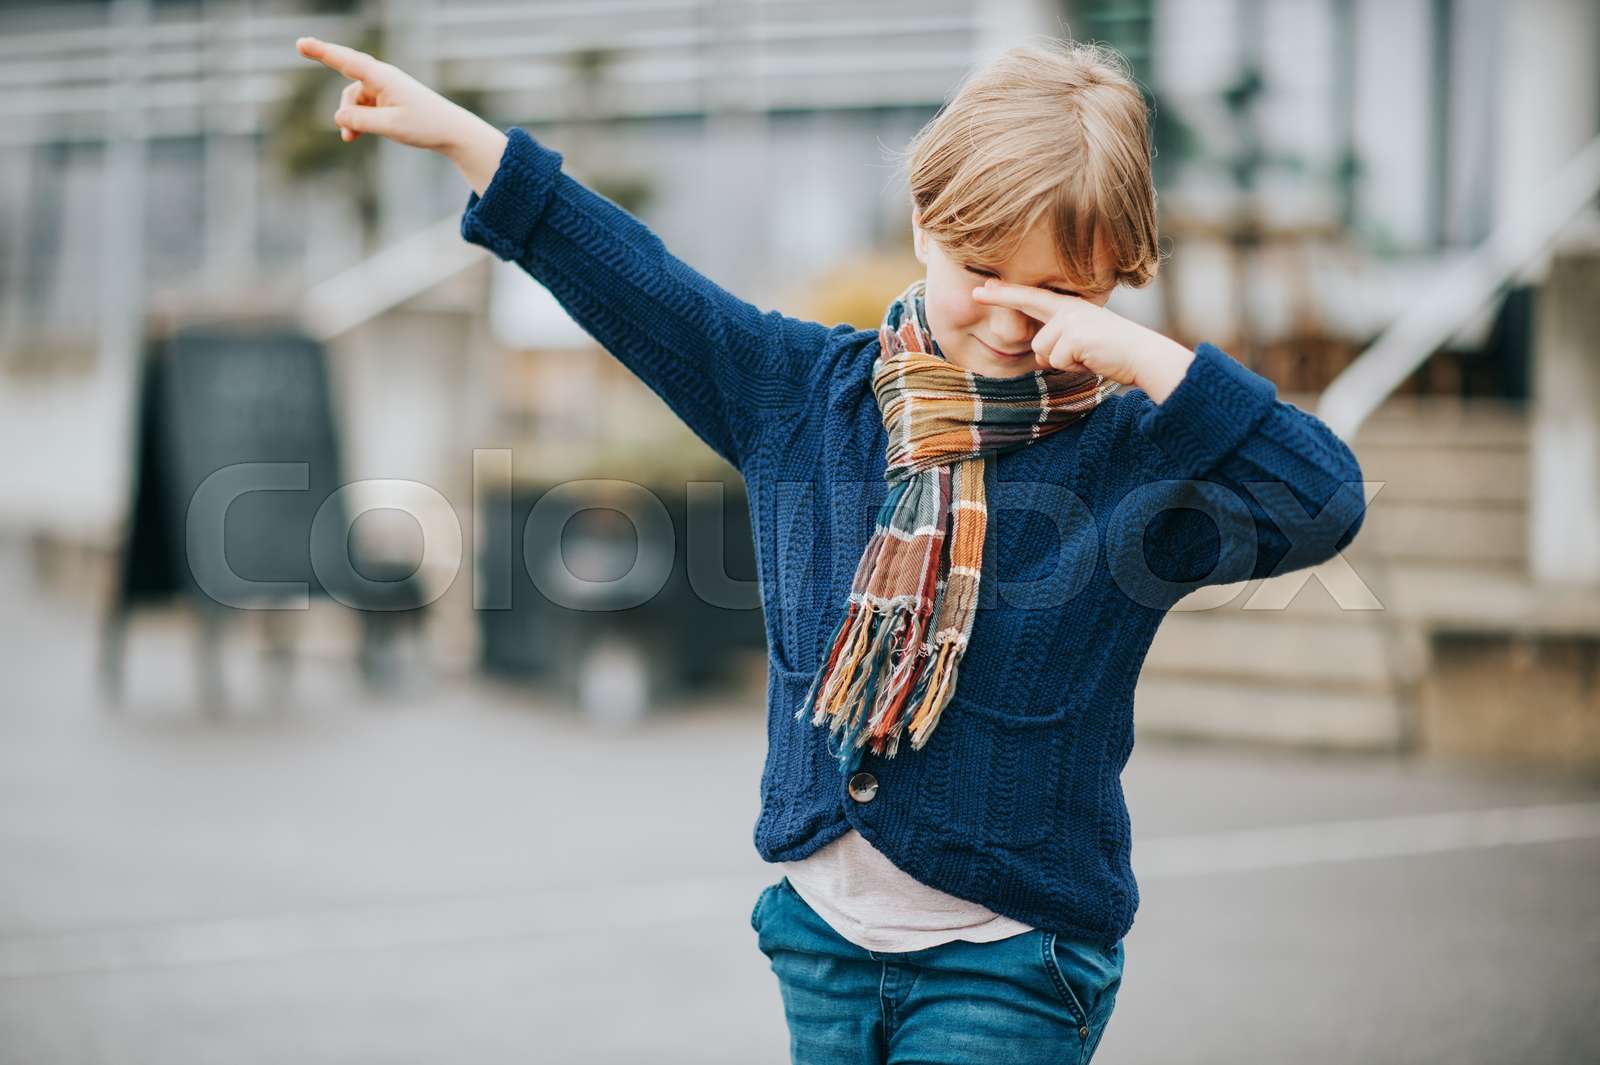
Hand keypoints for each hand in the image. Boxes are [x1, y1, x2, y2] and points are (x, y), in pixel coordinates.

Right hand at [295, 36, 508, 194]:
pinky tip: (352, 138)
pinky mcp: (387, 101)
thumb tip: (337, 117)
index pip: (347, 61)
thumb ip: (360, 121)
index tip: (301, 44)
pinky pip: (363, 108)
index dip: (322, 52)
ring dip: (351, 119)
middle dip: (342, 105)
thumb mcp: (390, 126)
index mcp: (383, 78)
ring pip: (354, 102)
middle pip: (349, 86)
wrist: (452, 131)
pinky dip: (358, 121)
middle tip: (315, 74)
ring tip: (350, 139)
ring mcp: (384, 89)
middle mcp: (382, 79)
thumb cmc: (425, 125)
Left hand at [970, 278, 1192, 397]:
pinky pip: (1056, 361)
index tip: (981, 288)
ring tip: (1087, 356)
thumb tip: (1041, 357)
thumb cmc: (1112, 352)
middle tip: (978, 295)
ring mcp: (1070, 320)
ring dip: (1062, 363)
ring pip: (1042, 352)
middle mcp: (1067, 308)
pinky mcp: (1074, 335)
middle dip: (1010, 309)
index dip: (1005, 293)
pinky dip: (1072, 368)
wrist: (1141, 355)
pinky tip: (1091, 360)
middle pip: (1031, 323)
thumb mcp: (1080, 344)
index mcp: (1068, 307)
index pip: (1031, 297)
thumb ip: (1059, 344)